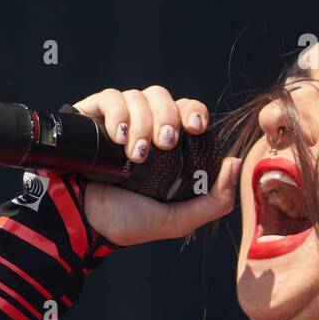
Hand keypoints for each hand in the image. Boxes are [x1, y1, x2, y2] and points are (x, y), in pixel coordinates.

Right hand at [69, 85, 240, 246]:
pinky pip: (110, 97)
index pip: (188, 110)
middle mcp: (145, 126)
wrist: (83, 223)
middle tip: (163, 144)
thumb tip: (235, 162)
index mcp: (168, 144)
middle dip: (167, 117)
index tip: (195, 127)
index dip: (194, 111)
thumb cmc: (128, 222)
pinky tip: (117, 136)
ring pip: (138, 96)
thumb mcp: (177, 220)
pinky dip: (117, 112)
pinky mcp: (92, 116)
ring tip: (135, 153)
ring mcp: (119, 119)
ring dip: (141, 122)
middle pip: (164, 98)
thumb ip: (215, 201)